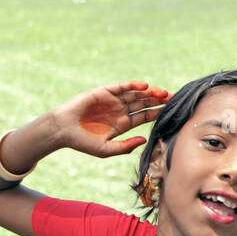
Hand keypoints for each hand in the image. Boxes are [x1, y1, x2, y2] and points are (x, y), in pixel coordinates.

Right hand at [50, 81, 170, 157]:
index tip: (171, 112)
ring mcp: (112, 100)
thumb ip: (125, 147)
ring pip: (135, 94)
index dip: (157, 113)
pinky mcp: (104, 91)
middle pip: (143, 103)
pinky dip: (133, 85)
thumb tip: (143, 140)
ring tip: (164, 93)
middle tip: (174, 98)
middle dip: (158, 100)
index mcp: (121, 125)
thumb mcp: (105, 150)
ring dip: (149, 92)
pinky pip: (122, 86)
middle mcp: (119, 111)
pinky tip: (144, 86)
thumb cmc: (82, 142)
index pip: (143, 117)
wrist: (62, 130)